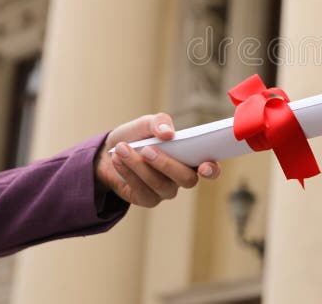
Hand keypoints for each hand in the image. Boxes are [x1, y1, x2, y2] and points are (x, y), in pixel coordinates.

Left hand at [95, 113, 220, 207]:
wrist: (110, 151)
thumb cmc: (137, 136)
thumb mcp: (147, 122)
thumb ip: (159, 122)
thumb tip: (168, 134)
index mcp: (191, 157)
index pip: (211, 169)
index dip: (212, 170)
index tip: (203, 166)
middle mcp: (182, 177)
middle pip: (186, 179)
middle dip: (166, 164)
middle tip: (146, 148)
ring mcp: (166, 190)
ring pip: (160, 185)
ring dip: (139, 166)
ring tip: (122, 148)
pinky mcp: (147, 199)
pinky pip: (142, 191)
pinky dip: (128, 173)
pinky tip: (118, 160)